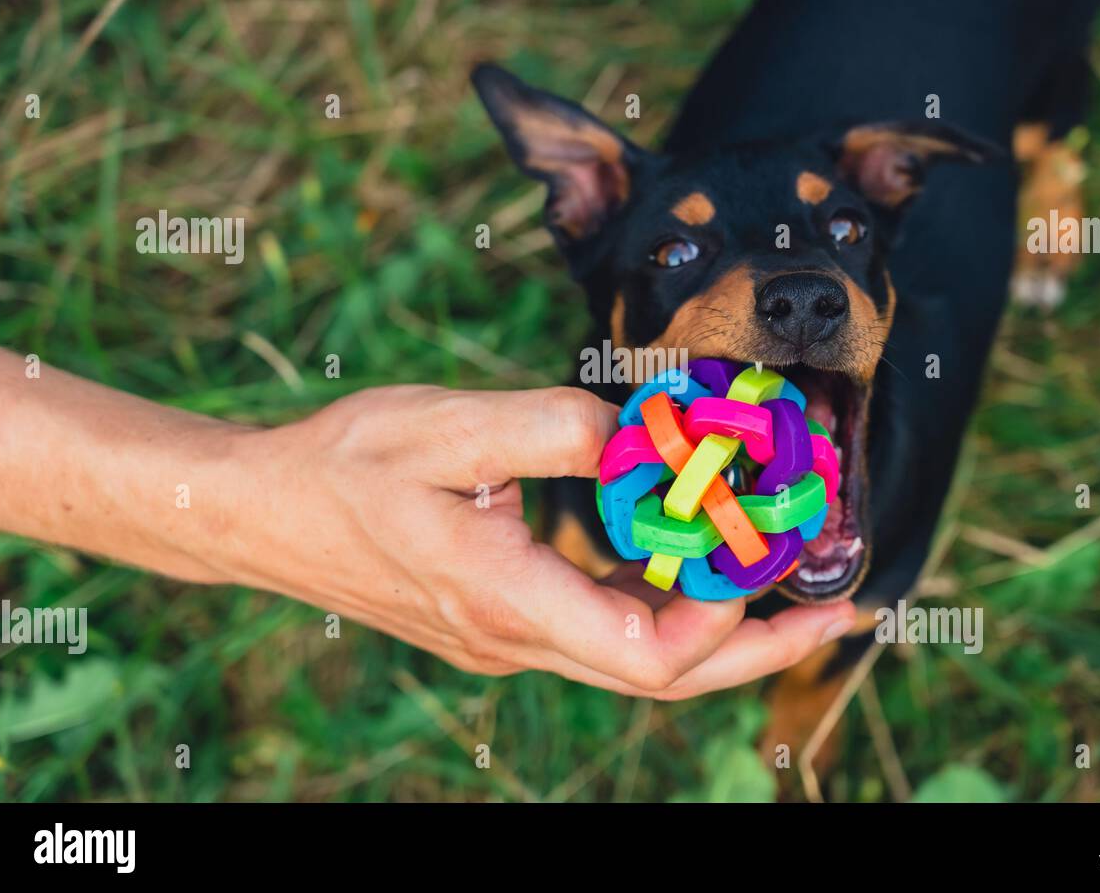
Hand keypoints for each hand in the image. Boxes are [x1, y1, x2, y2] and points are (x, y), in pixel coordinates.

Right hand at [225, 385, 856, 697]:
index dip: (727, 623)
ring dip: (719, 629)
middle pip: (662, 675)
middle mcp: (514, 637)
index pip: (646, 655)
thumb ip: (553, 427)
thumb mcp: (445, 425)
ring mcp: (507, 638)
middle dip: (759, 647)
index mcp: (504, 599)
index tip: (776, 563)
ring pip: (637, 659)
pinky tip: (690, 563)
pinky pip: (602, 631)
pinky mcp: (500, 620)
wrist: (260, 513)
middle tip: (840, 611)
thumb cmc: (340, 468)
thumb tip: (640, 436)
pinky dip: (662, 606)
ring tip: (788, 586)